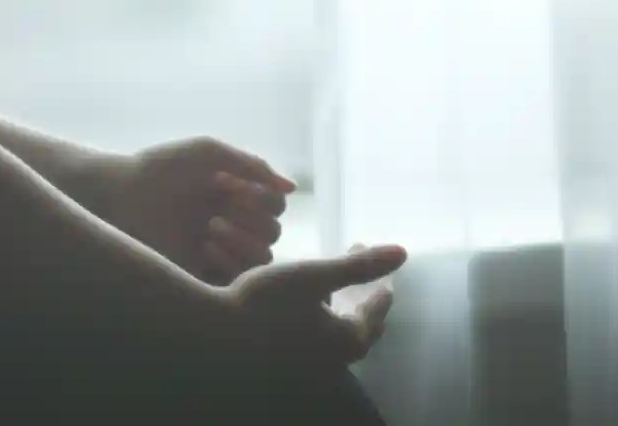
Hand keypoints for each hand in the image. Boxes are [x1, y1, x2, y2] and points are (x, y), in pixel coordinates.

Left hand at [88, 137, 295, 284]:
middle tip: (216, 209)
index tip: (222, 182)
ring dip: (244, 241)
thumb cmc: (160, 167)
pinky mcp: (202, 273)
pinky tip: (204, 245)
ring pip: (262, 260)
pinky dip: (231, 264)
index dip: (260, 196)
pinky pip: (237, 281)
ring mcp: (218, 251)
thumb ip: (250, 164)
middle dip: (251, 218)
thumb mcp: (207, 153)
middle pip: (273, 233)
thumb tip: (292, 187)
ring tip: (210, 228)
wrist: (119, 192)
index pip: (275, 206)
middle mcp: (232, 224)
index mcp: (236, 197)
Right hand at [220, 243, 405, 369]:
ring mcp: (309, 365)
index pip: (375, 310)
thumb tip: (402, 252)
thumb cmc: (265, 302)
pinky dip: (319, 324)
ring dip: (339, 313)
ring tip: (333, 294)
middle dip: (363, 302)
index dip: (378, 283)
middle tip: (365, 283)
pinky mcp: (286, 365)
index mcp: (347, 338)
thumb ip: (357, 265)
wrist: (214, 337)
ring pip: (336, 338)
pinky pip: (314, 343)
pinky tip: (302, 313)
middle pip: (360, 329)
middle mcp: (334, 358)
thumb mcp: (312, 275)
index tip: (377, 266)